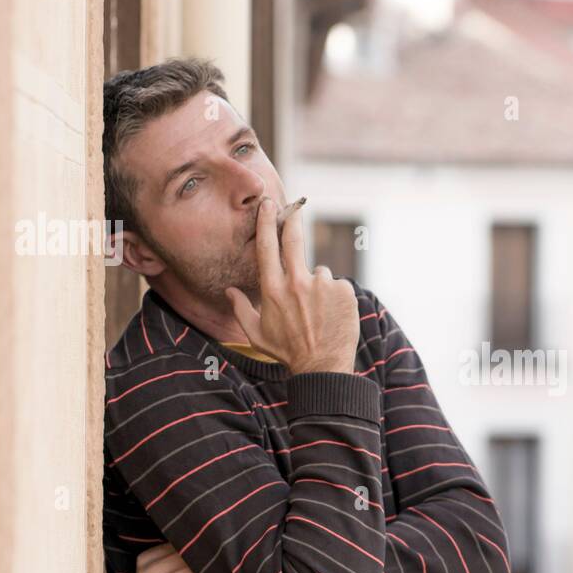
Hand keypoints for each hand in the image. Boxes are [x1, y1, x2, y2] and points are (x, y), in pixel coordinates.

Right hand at [225, 197, 359, 374]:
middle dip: (293, 219)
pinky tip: (332, 315)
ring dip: (318, 287)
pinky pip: (337, 286)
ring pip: (320, 273)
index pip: (267, 248)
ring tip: (319, 313)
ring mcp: (322, 286)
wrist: (322, 367)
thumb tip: (228, 291)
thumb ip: (240, 310)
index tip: (268, 204)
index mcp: (272, 290)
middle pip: (294, 240)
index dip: (267, 222)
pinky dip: (336, 297)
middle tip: (295, 206)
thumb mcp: (256, 334)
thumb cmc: (287, 352)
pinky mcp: (344, 291)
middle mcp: (296, 283)